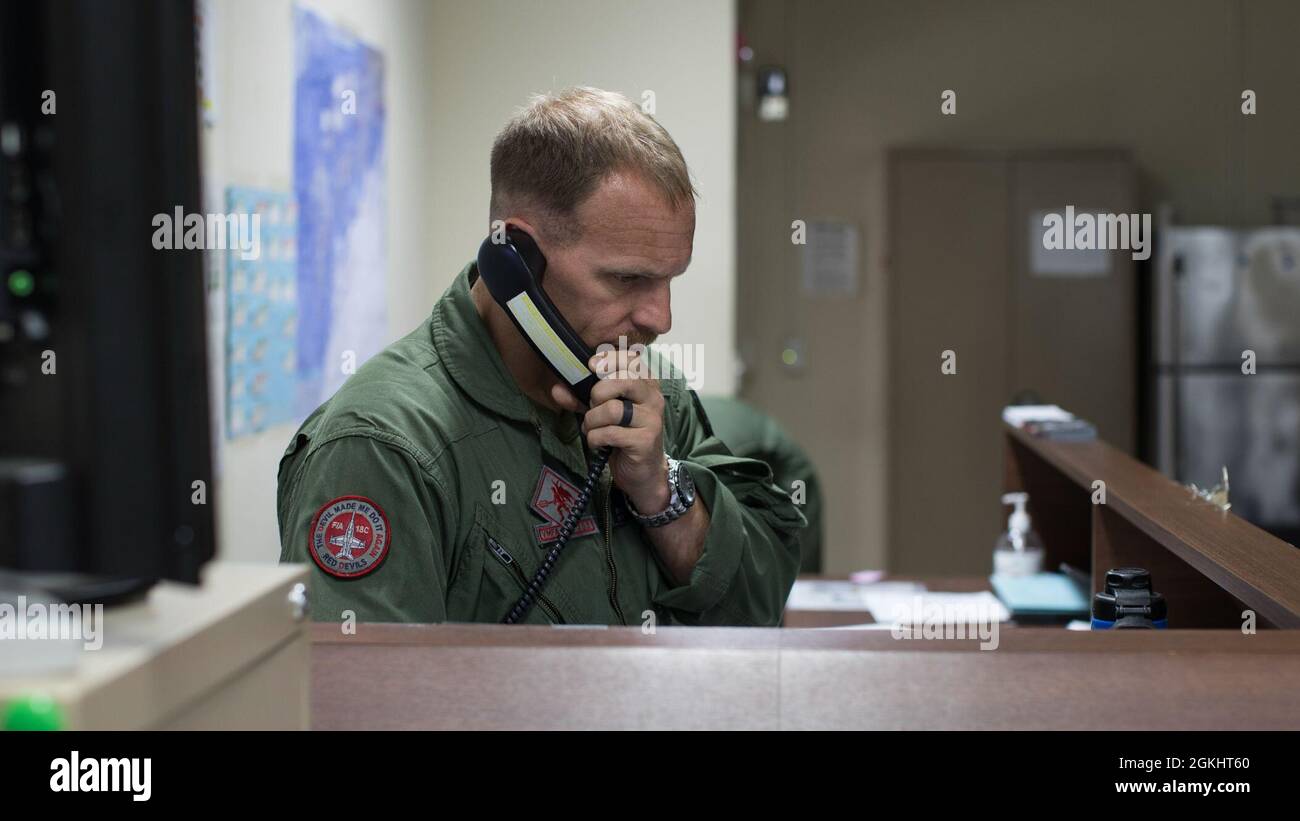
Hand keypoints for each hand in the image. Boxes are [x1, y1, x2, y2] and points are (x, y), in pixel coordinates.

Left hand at [551, 348, 668, 513]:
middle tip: (593, 408)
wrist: (642, 472)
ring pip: (613, 409)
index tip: (591, 367)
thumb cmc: (622, 436)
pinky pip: (610, 433)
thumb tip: (556, 389)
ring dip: (592, 421)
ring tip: (592, 429)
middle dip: (597, 394)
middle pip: (621, 381)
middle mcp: (653, 398)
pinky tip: (598, 443)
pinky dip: (595, 439)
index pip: (631, 359)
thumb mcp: (601, 412)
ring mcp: (652, 419)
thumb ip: (581, 398)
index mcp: (646, 384)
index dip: (608, 360)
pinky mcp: (646, 440)